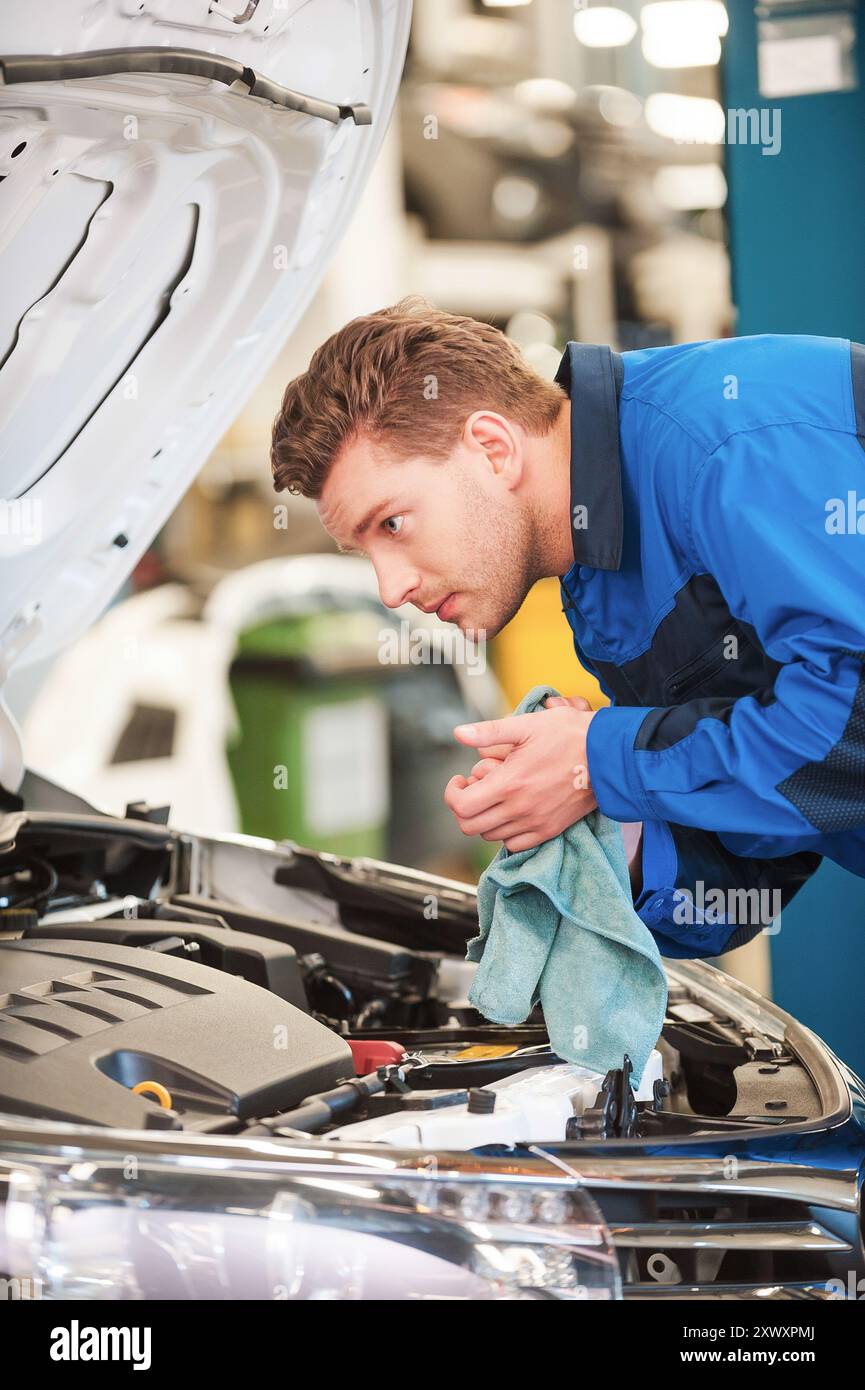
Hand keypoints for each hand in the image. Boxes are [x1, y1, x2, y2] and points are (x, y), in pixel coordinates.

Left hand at [444, 694, 597, 851]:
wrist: (609, 757)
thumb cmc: (570, 735)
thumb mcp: (528, 724)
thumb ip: (490, 732)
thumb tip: (458, 733)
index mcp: (509, 784)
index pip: (461, 806)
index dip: (452, 793)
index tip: (460, 779)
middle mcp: (519, 809)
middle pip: (470, 826)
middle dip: (464, 806)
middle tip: (474, 787)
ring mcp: (535, 824)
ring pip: (490, 836)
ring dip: (484, 817)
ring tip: (495, 795)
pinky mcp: (549, 830)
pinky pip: (515, 844)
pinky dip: (505, 832)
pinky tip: (511, 811)